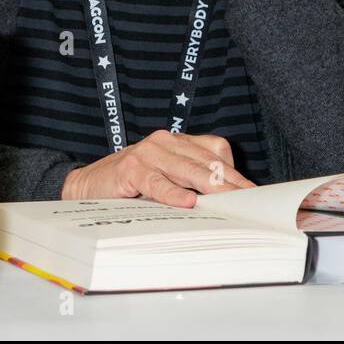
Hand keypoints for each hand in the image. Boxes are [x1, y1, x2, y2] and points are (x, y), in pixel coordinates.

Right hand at [61, 130, 256, 206]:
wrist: (88, 186)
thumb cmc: (132, 185)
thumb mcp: (167, 179)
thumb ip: (192, 182)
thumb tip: (230, 201)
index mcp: (179, 142)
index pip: (216, 152)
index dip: (236, 172)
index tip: (255, 193)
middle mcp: (166, 142)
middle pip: (206, 162)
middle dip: (230, 184)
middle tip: (249, 201)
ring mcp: (148, 153)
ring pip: (186, 170)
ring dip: (210, 188)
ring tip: (229, 202)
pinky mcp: (131, 169)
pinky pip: (157, 182)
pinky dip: (172, 193)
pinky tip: (187, 202)